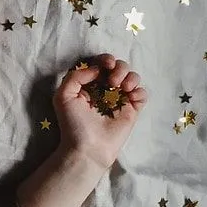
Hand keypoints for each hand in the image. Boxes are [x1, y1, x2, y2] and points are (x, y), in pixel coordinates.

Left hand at [52, 53, 148, 169]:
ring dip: (130, 77)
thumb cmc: (73, 123)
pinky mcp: (132, 110)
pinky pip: (142, 94)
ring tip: (122, 88)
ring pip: (133, 77)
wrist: (87, 147)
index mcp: (89, 84)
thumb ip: (75, 76)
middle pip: (120, 67)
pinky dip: (139, 91)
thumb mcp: (63, 96)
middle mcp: (105, 89)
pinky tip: (130, 97)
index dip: (105, 60)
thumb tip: (96, 69)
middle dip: (119, 68)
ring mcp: (120, 99)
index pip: (101, 64)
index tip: (106, 65)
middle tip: (112, 81)